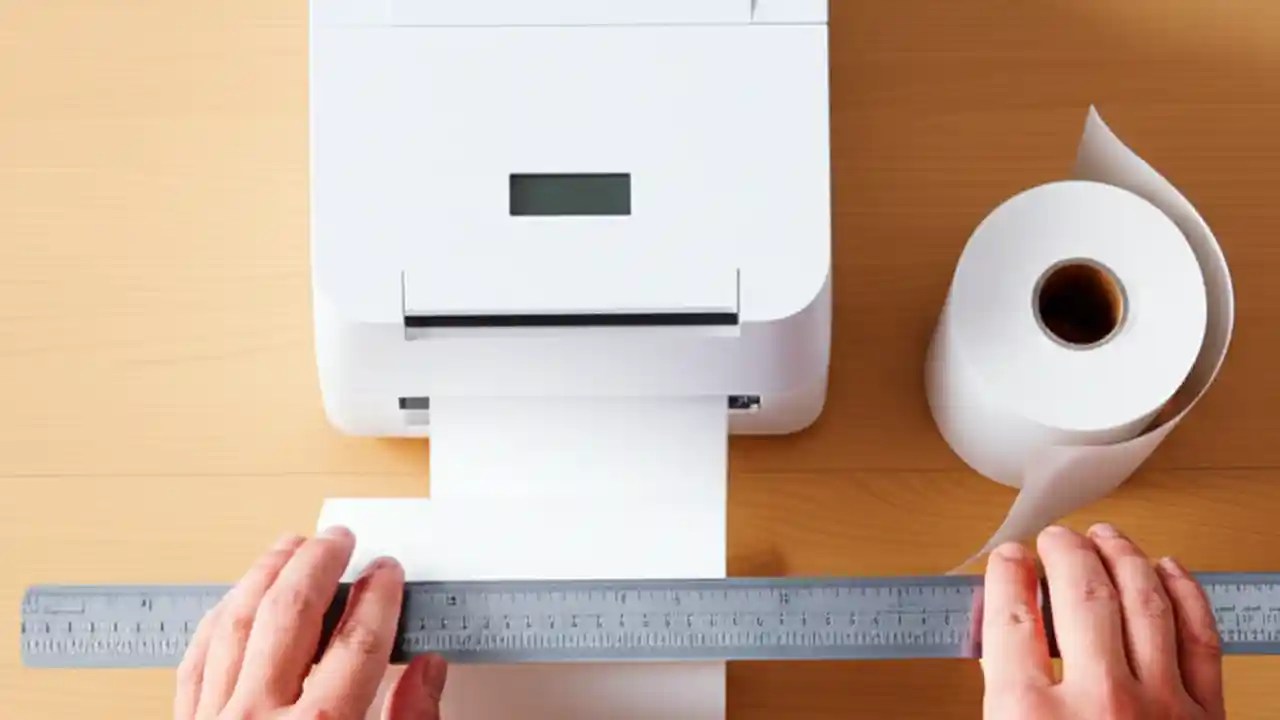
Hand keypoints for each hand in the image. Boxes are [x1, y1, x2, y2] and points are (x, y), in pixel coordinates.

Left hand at [174, 527, 448, 719]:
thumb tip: (427, 672)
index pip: (358, 641)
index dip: (379, 596)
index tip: (388, 571)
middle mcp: (259, 719)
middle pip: (290, 615)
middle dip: (319, 565)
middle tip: (339, 539)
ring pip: (236, 624)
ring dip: (266, 576)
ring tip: (290, 547)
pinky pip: (197, 660)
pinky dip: (220, 620)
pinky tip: (236, 601)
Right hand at [982, 524, 1224, 719]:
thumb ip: (1002, 696)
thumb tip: (1000, 637)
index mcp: (1031, 715)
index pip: (1013, 616)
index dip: (1008, 573)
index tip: (1009, 557)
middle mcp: (1098, 702)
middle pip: (1081, 594)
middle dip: (1066, 551)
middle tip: (1056, 538)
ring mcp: (1159, 707)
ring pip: (1144, 603)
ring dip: (1122, 557)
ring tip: (1106, 537)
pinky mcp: (1206, 719)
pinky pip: (1200, 639)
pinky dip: (1185, 596)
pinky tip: (1168, 570)